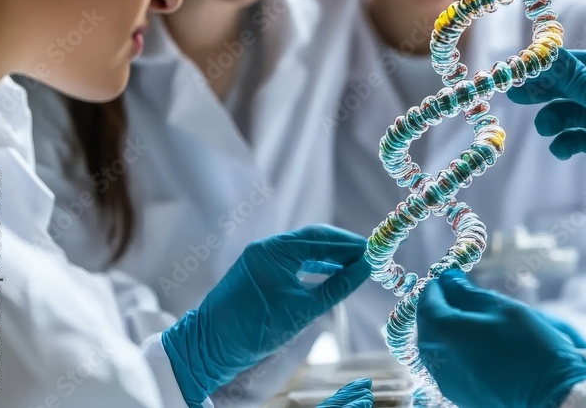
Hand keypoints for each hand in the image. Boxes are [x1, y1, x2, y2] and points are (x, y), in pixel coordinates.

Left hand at [162, 225, 370, 405]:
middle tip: (370, 256)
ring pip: (304, 250)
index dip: (350, 244)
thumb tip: (366, 268)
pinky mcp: (259, 271)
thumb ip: (337, 286)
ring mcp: (261, 258)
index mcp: (274, 250)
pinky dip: (314, 266)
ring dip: (330, 257)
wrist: (210, 348)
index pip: (320, 238)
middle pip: (313, 239)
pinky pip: (292, 261)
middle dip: (342, 248)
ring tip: (356, 266)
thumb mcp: (303, 310)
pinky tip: (332, 274)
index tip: (374, 249)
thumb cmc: (255, 329)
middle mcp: (266, 247)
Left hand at [418, 270, 585, 407]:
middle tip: (458, 295)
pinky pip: (445, 366)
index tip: (449, 277)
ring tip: (468, 320)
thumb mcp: (503, 309)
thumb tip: (448, 280)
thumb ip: (468, 293)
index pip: (427, 302)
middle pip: (426, 327)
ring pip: (434, 348)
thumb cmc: (530, 346)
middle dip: (438, 308)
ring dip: (444, 330)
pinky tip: (474, 345)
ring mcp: (447, 381)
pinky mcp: (459, 396)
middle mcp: (438, 359)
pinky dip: (453, 350)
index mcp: (446, 332)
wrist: (550, 394)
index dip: (437, 287)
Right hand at [507, 49, 585, 216]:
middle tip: (516, 97)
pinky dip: (568, 141)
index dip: (550, 67)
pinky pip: (581, 137)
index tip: (521, 71)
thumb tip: (547, 54)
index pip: (580, 62)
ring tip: (546, 130)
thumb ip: (577, 80)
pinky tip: (560, 150)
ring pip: (574, 113)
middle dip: (547, 92)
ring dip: (556, 119)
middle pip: (573, 86)